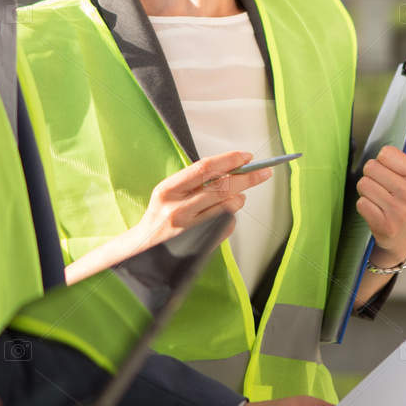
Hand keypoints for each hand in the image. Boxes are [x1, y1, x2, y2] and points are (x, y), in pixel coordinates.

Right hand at [131, 150, 270, 250]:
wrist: (143, 249)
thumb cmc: (159, 216)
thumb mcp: (168, 193)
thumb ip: (193, 182)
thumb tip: (229, 168)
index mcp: (168, 190)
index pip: (204, 169)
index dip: (228, 160)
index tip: (246, 156)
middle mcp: (178, 209)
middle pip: (221, 188)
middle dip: (246, 178)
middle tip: (263, 172)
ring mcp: (189, 229)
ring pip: (227, 208)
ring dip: (239, 198)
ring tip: (240, 195)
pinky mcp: (200, 244)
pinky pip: (226, 226)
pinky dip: (232, 216)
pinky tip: (228, 212)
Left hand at [356, 125, 405, 262]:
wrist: (403, 236)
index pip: (385, 153)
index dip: (383, 162)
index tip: (392, 174)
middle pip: (371, 167)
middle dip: (372, 176)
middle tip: (384, 188)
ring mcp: (399, 211)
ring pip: (363, 184)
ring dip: (367, 191)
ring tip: (379, 199)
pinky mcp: (385, 225)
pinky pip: (360, 203)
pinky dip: (364, 206)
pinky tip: (376, 212)